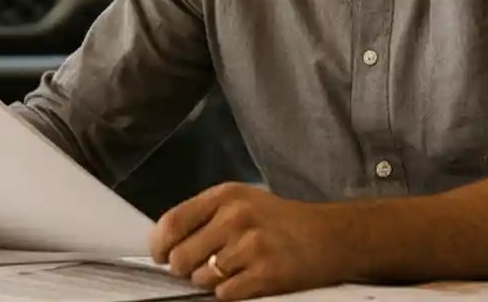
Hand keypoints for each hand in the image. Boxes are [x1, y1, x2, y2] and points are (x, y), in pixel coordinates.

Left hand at [150, 182, 352, 300]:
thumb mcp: (241, 202)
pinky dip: (229, 292)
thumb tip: (165, 244)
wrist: (327, 236)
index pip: (172, 222)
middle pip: (181, 256)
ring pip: (202, 278)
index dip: (159, 245)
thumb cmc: (277, 221)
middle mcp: (235, 217)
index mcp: (225, 195)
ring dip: (209, 281)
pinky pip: (225, 294)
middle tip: (200, 267)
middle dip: (184, 268)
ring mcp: (251, 246)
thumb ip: (205, 216)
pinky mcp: (265, 273)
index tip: (160, 256)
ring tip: (231, 270)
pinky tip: (244, 280)